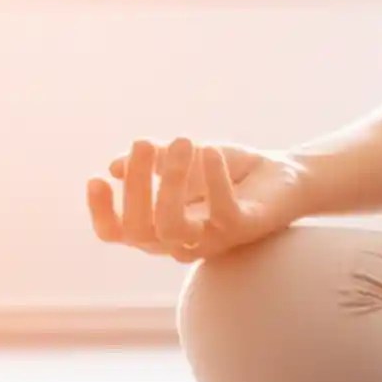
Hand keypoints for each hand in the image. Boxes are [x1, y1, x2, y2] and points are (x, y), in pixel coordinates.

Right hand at [87, 137, 310, 262]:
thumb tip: (114, 166)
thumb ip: (154, 163)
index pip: (118, 233)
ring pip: (172, 226)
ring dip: (171, 180)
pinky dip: (213, 178)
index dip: (101, 212)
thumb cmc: (228, 171)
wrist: (284, 177)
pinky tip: (211, 151)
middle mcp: (181, 240)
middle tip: (143, 143)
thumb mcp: (185, 160)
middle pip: (140, 229)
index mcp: (160, 225)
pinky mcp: (242, 230)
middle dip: (136, 185)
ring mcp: (211, 239)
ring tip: (184, 142)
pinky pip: (221, 211)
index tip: (97, 178)